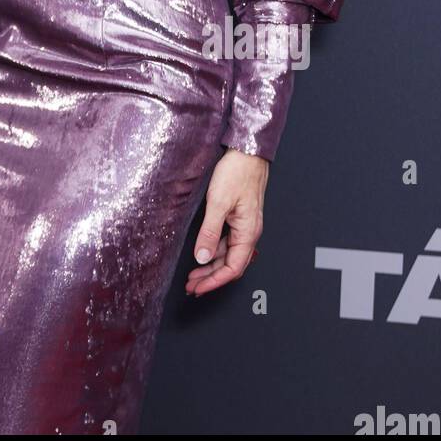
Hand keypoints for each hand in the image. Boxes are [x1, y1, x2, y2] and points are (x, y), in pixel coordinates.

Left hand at [185, 148, 268, 296]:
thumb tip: (202, 257)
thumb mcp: (218, 203)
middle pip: (229, 264)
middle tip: (191, 286)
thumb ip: (210, 232)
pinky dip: (212, 249)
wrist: (246, 152)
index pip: (233, 268)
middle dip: (210, 277)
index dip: (214, 281)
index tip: (198, 288)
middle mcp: (248, 232)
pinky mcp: (237, 216)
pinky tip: (201, 250)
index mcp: (248, 233)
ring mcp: (243, 224)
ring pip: (226, 253)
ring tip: (192, 273)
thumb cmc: (237, 172)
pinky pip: (226, 240)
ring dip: (210, 265)